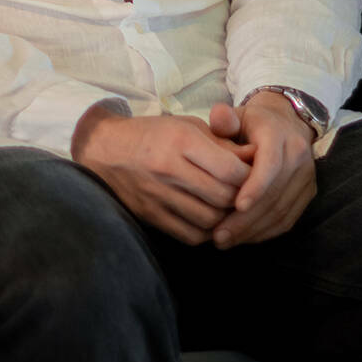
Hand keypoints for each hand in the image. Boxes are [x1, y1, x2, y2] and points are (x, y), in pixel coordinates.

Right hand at [71, 103, 253, 245]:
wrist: (105, 150)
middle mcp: (169, 168)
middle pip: (223, 197)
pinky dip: (207, 232)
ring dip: (225, 218)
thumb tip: (256, 159)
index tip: (252, 174)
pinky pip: (191, 235)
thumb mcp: (188, 126)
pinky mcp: (151, 215)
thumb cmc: (153, 135)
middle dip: (241, 198)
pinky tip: (208, 220)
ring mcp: (158, 194)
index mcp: (181, 139)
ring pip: (210, 220)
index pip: (231, 169)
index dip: (250, 176)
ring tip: (227, 207)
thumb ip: (223, 143)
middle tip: (245, 194)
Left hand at [211, 92, 317, 248]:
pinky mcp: (308, 193)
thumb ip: (224, 118)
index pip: (271, 164)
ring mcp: (307, 176)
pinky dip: (265, 232)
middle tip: (219, 235)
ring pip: (282, 211)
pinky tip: (243, 238)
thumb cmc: (250, 122)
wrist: (284, 123)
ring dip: (253, 230)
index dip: (256, 187)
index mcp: (279, 134)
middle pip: (275, 194)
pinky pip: (288, 219)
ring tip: (225, 240)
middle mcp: (298, 155)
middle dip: (246, 218)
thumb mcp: (236, 115)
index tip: (236, 205)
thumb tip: (220, 118)